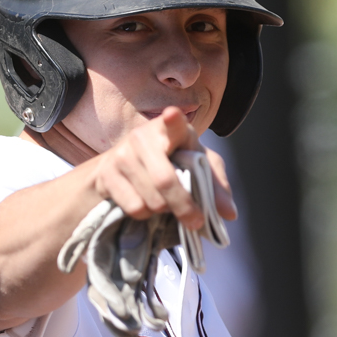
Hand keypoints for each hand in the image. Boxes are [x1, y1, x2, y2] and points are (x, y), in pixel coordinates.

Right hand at [81, 108, 236, 229]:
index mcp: (171, 128)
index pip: (172, 123)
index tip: (172, 115)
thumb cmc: (167, 162)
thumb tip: (229, 214)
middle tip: (195, 221)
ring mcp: (122, 155)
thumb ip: (216, 186)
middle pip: (165, 181)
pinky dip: (145, 215)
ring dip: (163, 211)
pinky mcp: (106, 173)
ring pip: (151, 200)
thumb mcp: (195, 166)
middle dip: (184, 207)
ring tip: (164, 203)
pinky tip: (145, 203)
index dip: (172, 120)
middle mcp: (143, 137)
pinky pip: (134, 207)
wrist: (118, 166)